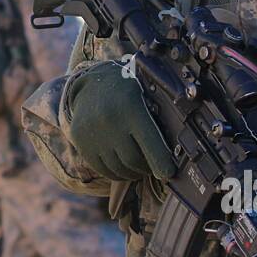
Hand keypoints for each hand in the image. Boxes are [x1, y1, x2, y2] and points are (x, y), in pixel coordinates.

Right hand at [65, 61, 177, 180]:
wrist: (90, 83)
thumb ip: (157, 119)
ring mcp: (93, 132)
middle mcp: (110, 120)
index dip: (161, 163)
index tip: (168, 173)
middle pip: (133, 160)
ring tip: (138, 167)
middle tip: (154, 167)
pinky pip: (102, 168)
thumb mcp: (144, 95)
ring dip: (131, 172)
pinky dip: (115, 173)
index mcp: (131, 107)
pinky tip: (122, 167)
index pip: (150, 143)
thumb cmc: (125, 90)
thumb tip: (175, 151)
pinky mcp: (81, 141)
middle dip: (147, 168)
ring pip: (118, 168)